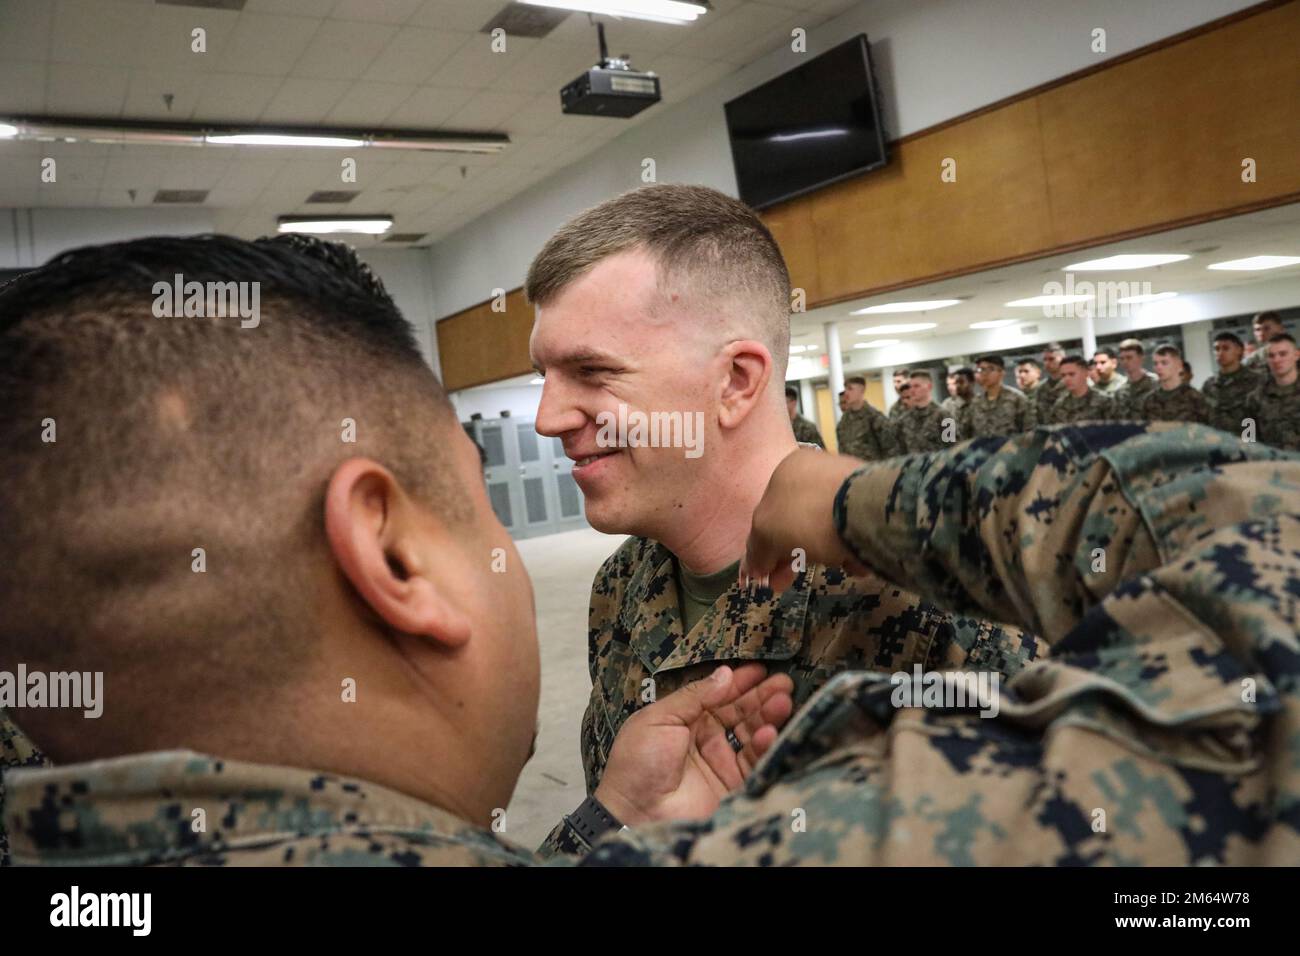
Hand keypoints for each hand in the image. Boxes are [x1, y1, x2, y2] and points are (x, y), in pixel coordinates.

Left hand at [594, 664, 793, 825]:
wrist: (637, 812)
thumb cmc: (639, 762)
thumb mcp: (659, 718)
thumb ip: (694, 696)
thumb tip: (725, 674)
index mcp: (683, 719)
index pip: (717, 696)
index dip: (738, 682)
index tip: (761, 669)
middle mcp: (705, 739)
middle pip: (739, 713)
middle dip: (761, 697)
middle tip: (783, 683)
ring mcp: (720, 763)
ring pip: (750, 734)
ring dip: (768, 716)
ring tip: (783, 702)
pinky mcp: (733, 786)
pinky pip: (754, 762)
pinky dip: (764, 745)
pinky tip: (769, 731)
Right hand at [739, 447, 867, 592]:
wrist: (865, 510)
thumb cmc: (807, 516)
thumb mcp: (767, 533)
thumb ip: (757, 549)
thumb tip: (754, 567)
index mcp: (786, 469)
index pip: (769, 511)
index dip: (765, 545)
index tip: (769, 574)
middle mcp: (816, 470)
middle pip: (798, 521)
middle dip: (793, 554)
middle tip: (788, 581)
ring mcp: (847, 483)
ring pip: (827, 528)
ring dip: (826, 553)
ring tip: (837, 563)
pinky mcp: (874, 500)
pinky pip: (854, 530)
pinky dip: (852, 547)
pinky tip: (856, 558)